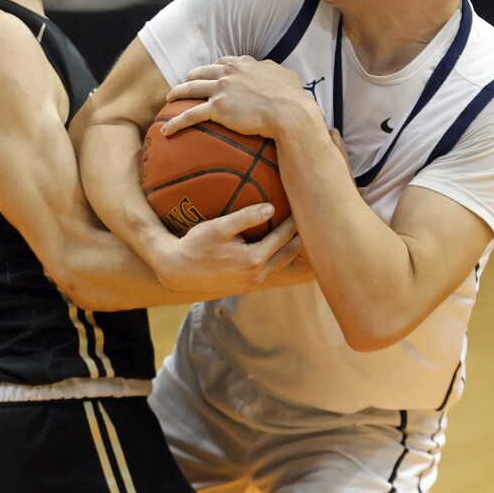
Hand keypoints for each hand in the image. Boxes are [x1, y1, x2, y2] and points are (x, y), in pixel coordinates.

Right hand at [151, 208, 304, 294]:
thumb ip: (246, 217)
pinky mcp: (247, 285)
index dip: (295, 222)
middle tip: (316, 221)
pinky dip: (281, 257)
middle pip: (289, 254)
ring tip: (305, 234)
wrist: (177, 271)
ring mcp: (253, 282)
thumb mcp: (218, 227)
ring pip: (282, 264)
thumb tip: (272, 207)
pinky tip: (283, 247)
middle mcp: (257, 274)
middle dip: (302, 238)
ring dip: (294, 249)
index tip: (305, 207)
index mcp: (253, 260)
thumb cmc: (195, 245)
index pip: (283, 237)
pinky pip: (271, 269)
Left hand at [162, 56, 313, 138]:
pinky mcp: (217, 109)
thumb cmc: (292, 96)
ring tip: (168, 100)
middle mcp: (229, 72)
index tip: (210, 73)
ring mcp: (221, 89)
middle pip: (201, 72)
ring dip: (177, 93)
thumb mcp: (285, 75)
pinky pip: (190, 115)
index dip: (213, 67)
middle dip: (191, 77)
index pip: (222, 61)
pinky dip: (176, 122)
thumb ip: (273, 71)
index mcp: (244, 64)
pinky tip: (167, 130)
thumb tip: (273, 73)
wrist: (289, 112)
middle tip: (184, 84)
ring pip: (190, 88)